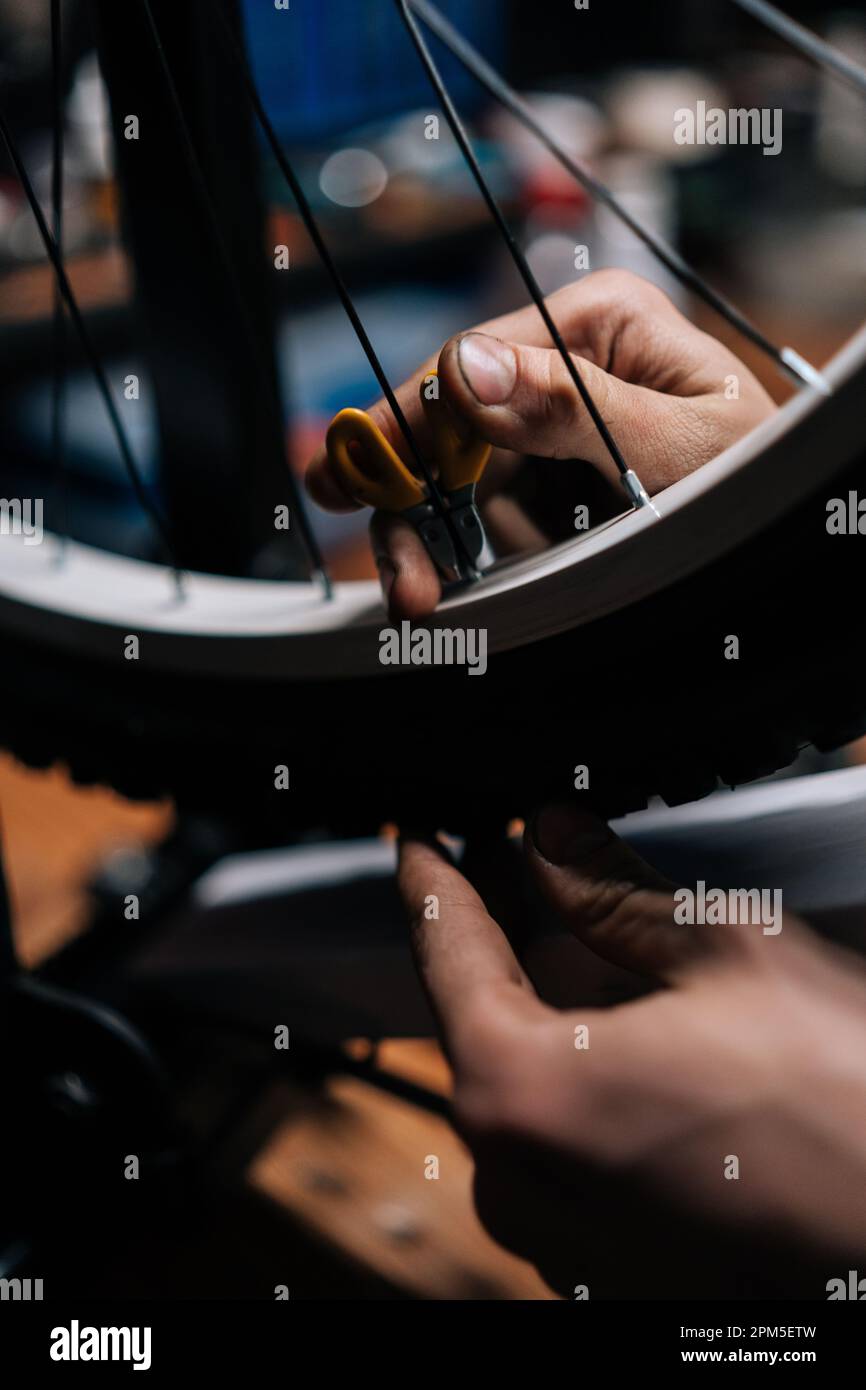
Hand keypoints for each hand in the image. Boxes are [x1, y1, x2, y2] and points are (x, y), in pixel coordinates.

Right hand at [306, 269, 774, 619]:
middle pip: (450, 427)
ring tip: (424, 604)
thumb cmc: (762, 480)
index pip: (470, 364)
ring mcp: (554, 426)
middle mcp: (567, 365)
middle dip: (411, 501)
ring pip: (457, 480)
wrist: (790, 541)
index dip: (406, 426)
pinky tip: (465, 588)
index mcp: (600, 324)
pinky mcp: (551, 480)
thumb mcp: (679, 447)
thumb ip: (574, 407)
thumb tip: (467, 368)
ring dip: (435, 543)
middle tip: (392, 574)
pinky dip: (470, 558)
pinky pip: (487, 517)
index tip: (358, 479)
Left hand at [397, 806, 865, 1298]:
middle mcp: (519, 1180)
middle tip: (514, 858)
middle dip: (500, 931)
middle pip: (481, 1018)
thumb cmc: (843, 1109)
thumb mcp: (722, 952)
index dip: (433, 880)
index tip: (417, 842)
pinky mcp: (605, 1266)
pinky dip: (577, 1075)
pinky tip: (625, 1027)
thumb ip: (609, 887)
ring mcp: (559, 1237)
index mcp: (523, 1093)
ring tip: (580, 930)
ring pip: (524, 1083)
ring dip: (544, 1002)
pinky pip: (561, 1145)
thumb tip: (551, 834)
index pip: (447, 952)